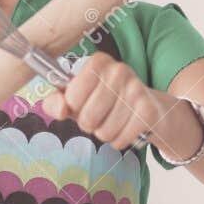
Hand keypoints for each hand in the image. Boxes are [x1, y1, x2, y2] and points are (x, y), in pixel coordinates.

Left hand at [39, 54, 161, 149]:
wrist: (147, 108)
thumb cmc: (103, 102)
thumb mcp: (75, 98)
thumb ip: (55, 101)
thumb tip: (61, 109)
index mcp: (98, 62)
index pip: (71, 98)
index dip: (73, 109)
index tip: (83, 103)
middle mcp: (119, 70)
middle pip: (87, 118)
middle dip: (89, 125)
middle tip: (99, 117)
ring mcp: (136, 89)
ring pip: (104, 132)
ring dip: (105, 134)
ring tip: (113, 122)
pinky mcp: (148, 111)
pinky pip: (120, 139)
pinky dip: (119, 141)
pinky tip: (125, 129)